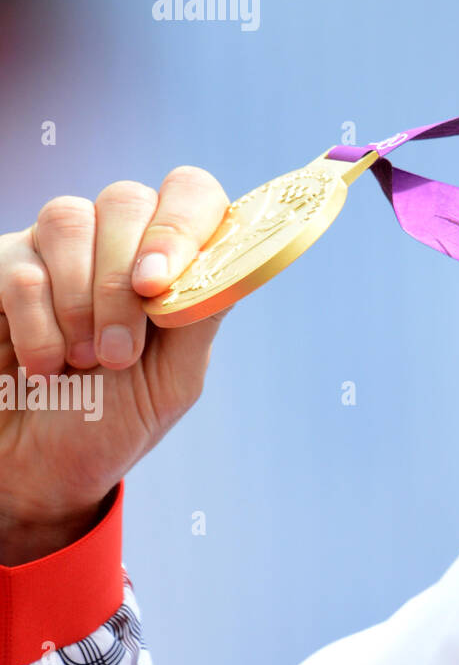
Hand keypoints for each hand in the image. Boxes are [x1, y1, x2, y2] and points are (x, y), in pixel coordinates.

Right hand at [0, 167, 230, 562]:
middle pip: (126, 200)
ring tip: (82, 361)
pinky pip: (19, 263)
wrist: (38, 471)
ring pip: (68, 219)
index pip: (190, 193)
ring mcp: (58, 248)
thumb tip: (231, 262)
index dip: (179, 224)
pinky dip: (36, 319)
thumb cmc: (112, 421)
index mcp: (173, 259)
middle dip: (120, 281)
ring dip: (79, 299)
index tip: (157, 283)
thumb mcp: (172, 380)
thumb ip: (200, 316)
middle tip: (116, 353)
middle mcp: (117, 239)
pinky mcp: (4, 267)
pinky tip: (44, 364)